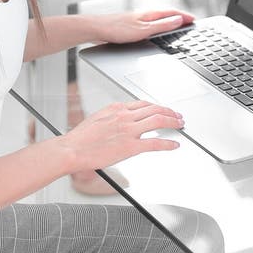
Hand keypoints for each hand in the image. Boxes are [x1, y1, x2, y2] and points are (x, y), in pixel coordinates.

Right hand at [62, 100, 183, 171]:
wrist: (72, 149)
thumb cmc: (80, 138)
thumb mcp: (98, 119)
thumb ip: (112, 118)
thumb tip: (119, 122)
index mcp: (117, 108)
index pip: (142, 104)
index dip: (156, 106)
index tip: (162, 109)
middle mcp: (125, 116)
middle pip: (154, 109)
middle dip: (169, 111)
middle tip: (177, 115)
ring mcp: (128, 130)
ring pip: (157, 120)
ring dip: (172, 121)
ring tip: (180, 124)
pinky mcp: (130, 146)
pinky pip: (154, 142)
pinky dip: (167, 143)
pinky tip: (174, 144)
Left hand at [94, 9, 194, 44]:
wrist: (95, 29)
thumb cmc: (116, 29)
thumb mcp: (143, 30)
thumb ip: (161, 26)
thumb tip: (178, 19)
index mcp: (149, 14)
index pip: (171, 13)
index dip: (184, 16)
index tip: (194, 19)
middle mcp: (144, 15)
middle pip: (166, 14)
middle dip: (178, 17)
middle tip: (190, 21)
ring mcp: (137, 19)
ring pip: (158, 19)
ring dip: (169, 21)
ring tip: (177, 25)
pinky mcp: (131, 25)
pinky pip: (150, 24)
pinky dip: (159, 25)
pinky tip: (155, 31)